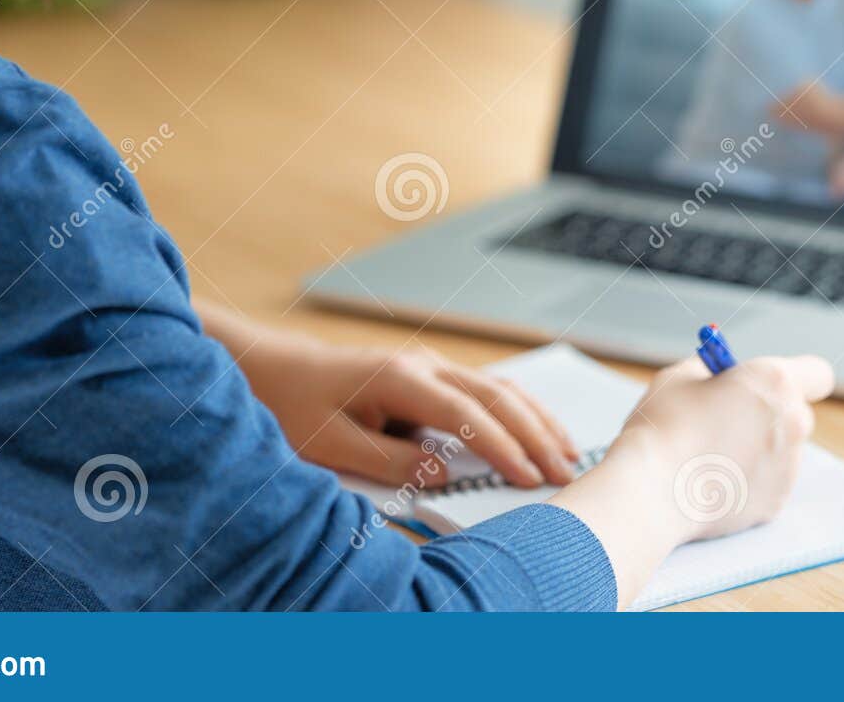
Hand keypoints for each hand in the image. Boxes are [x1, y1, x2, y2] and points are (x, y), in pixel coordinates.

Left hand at [240, 335, 580, 489]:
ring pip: (499, 388)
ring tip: (568, 452)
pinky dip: (517, 410)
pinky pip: (486, 390)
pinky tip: (536, 429)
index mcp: (401, 378)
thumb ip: (389, 460)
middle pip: (496, 396)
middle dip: (535, 434)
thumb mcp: (330, 444)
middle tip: (566, 472)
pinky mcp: (430, 376)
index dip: (502, 447)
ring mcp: (430, 365)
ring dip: (535, 419)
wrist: (275, 369)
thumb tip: (443, 473)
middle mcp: (424, 365)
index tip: (529, 478)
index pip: (466, 413)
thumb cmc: (297, 406)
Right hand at [618, 355, 834, 541]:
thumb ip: (712, 372)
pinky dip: (747, 478)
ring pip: (781, 449)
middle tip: (728, 415)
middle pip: (796, 411)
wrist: (653, 489)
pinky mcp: (775, 502)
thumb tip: (721, 378)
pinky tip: (711, 478)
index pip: (817, 373)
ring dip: (757, 446)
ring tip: (710, 453)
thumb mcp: (681, 376)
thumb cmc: (664, 424)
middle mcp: (793, 423)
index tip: (769, 381)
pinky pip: (767, 481)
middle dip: (769, 412)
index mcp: (775, 382)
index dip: (795, 375)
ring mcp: (788, 467)